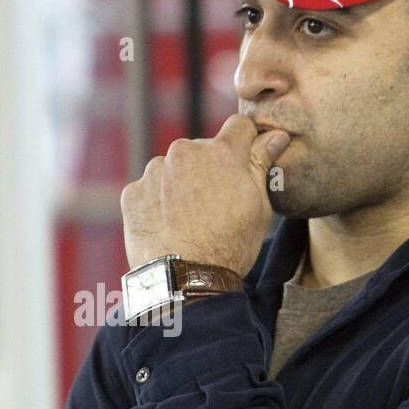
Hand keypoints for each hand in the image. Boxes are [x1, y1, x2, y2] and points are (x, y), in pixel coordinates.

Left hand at [120, 114, 291, 274]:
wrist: (183, 281)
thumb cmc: (229, 246)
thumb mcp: (258, 207)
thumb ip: (261, 165)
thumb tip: (276, 136)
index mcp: (221, 153)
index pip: (238, 127)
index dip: (245, 142)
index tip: (245, 159)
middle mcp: (184, 152)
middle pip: (202, 150)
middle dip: (209, 169)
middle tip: (214, 205)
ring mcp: (154, 171)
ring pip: (172, 169)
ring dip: (180, 185)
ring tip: (188, 221)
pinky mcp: (133, 192)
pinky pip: (149, 190)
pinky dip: (157, 203)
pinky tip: (168, 227)